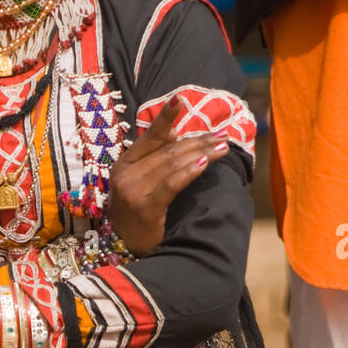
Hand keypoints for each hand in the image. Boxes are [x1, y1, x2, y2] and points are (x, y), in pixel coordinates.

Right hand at [107, 96, 231, 257]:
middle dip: (197, 141)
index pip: (149, 137)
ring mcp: (133, 192)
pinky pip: (171, 185)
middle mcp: (126, 176)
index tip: (180, 99)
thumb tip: (179, 136)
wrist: (126, 248)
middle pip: (167, 151)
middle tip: (222, 136)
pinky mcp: (145, 209)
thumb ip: (154, 160)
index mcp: (124, 165)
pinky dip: (188, 172)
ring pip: (172, 165)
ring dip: (200, 153)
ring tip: (223, 148)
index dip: (166, 117)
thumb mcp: (139, 183)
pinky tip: (203, 163)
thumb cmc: (137, 213)